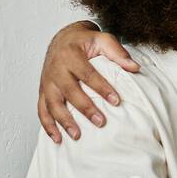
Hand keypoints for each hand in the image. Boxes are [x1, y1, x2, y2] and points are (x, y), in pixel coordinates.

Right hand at [37, 21, 139, 141]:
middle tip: (101, 122)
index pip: (87, 73)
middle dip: (85, 108)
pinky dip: (48, 126)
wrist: (62, 38)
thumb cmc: (84, 41)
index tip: (116, 101)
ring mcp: (47, 82)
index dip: (102, 88)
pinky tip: (58, 139)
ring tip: (77, 135)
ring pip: (53, 104)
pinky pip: (42, 110)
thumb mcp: (102, 39)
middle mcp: (56, 69)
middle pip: (69, 91)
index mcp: (70, 55)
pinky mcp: (42, 91)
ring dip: (64, 121)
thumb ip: (117, 52)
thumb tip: (134, 68)